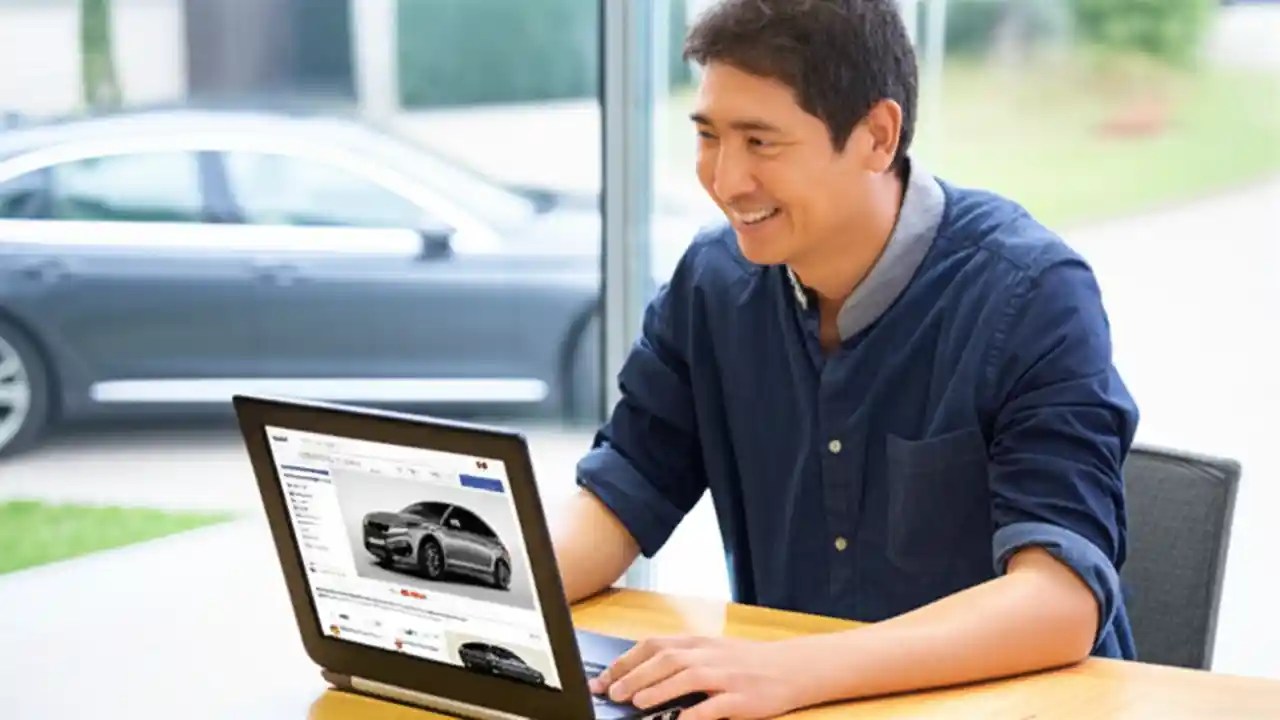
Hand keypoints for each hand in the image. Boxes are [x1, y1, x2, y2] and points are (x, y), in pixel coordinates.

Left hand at [589, 635, 812, 719]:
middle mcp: (709, 654)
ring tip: (636, 702)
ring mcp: (726, 675)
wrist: (791, 667)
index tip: (604, 678)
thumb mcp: (711, 650)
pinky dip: (694, 714)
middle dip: (635, 675)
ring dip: (658, 689)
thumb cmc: (746, 661)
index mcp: (698, 642)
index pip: (654, 645)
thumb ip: (680, 657)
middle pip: (666, 659)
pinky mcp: (742, 697)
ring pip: (687, 677)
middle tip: (613, 692)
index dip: (626, 661)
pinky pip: (714, 706)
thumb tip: (638, 673)